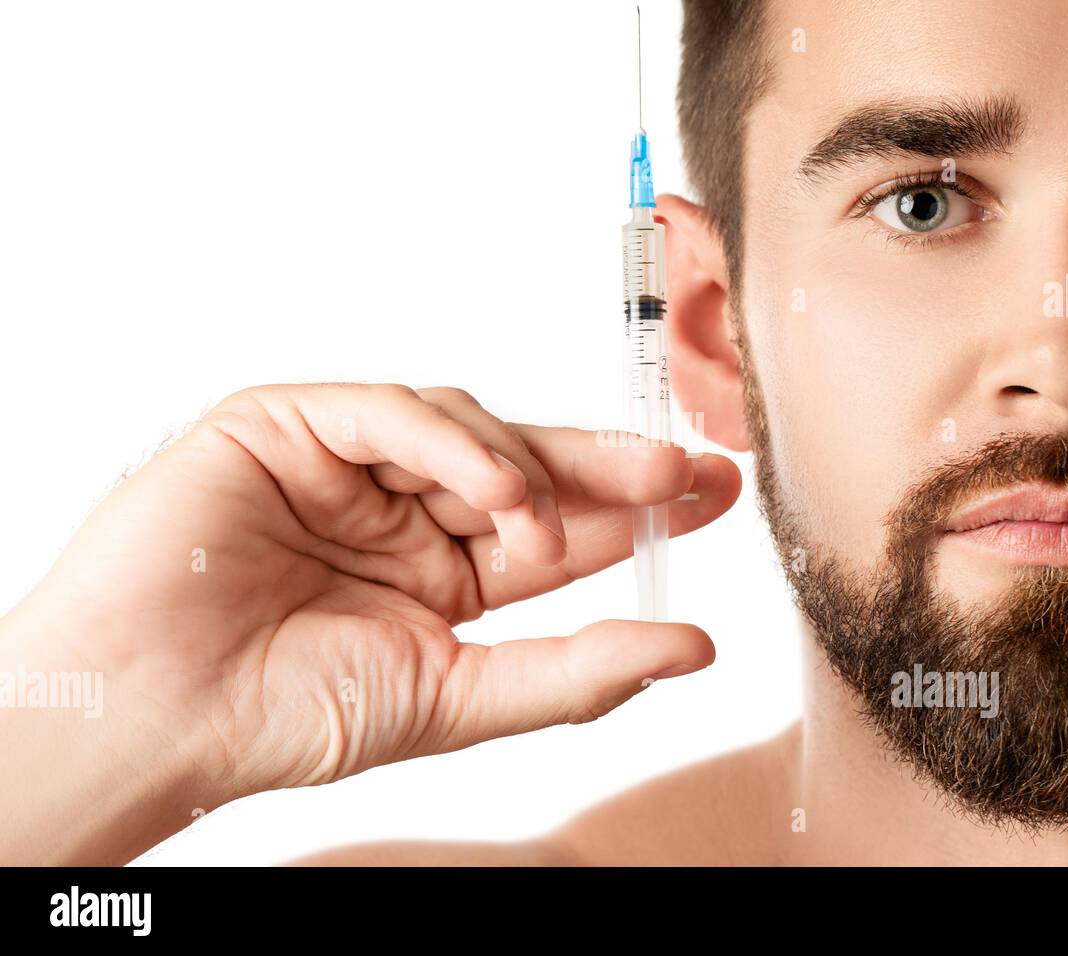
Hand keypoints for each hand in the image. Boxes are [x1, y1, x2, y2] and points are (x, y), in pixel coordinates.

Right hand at [0, 383, 739, 862]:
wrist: (152, 714)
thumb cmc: (283, 714)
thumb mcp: (456, 696)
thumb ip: (576, 671)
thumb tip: (692, 649)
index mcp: (438, 574)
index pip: (554, 529)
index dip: (632, 510)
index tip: (709, 497)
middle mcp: (400, 511)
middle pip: (526, 465)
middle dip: (610, 465)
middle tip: (692, 469)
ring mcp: (347, 464)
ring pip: (465, 427)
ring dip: (523, 469)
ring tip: (548, 528)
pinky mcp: (288, 425)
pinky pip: (391, 410)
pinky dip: (450, 441)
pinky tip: (496, 490)